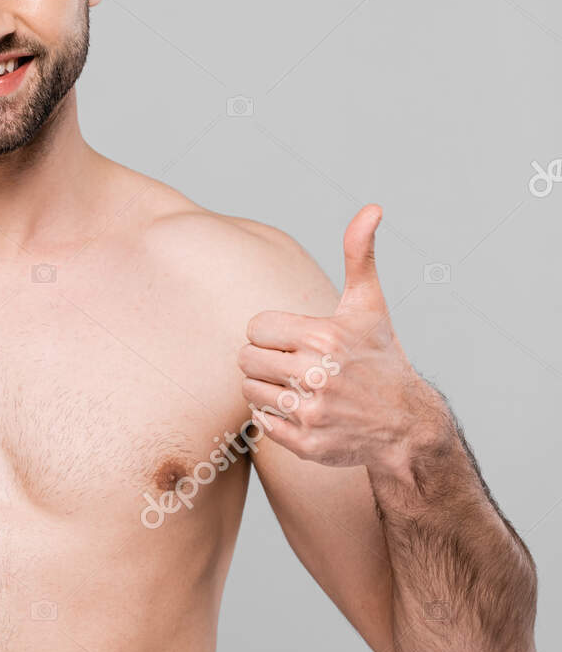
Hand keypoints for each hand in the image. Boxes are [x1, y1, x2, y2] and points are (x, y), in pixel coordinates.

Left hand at [238, 205, 447, 472]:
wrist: (407, 424)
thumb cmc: (379, 357)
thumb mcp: (368, 306)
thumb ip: (359, 255)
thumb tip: (371, 208)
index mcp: (325, 336)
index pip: (256, 328)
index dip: (272, 333)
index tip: (297, 340)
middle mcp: (319, 374)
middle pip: (246, 359)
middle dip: (264, 360)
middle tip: (293, 365)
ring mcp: (312, 411)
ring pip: (249, 390)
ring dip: (267, 388)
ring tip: (298, 387)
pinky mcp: (307, 443)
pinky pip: (260, 423)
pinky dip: (274, 418)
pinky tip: (302, 411)